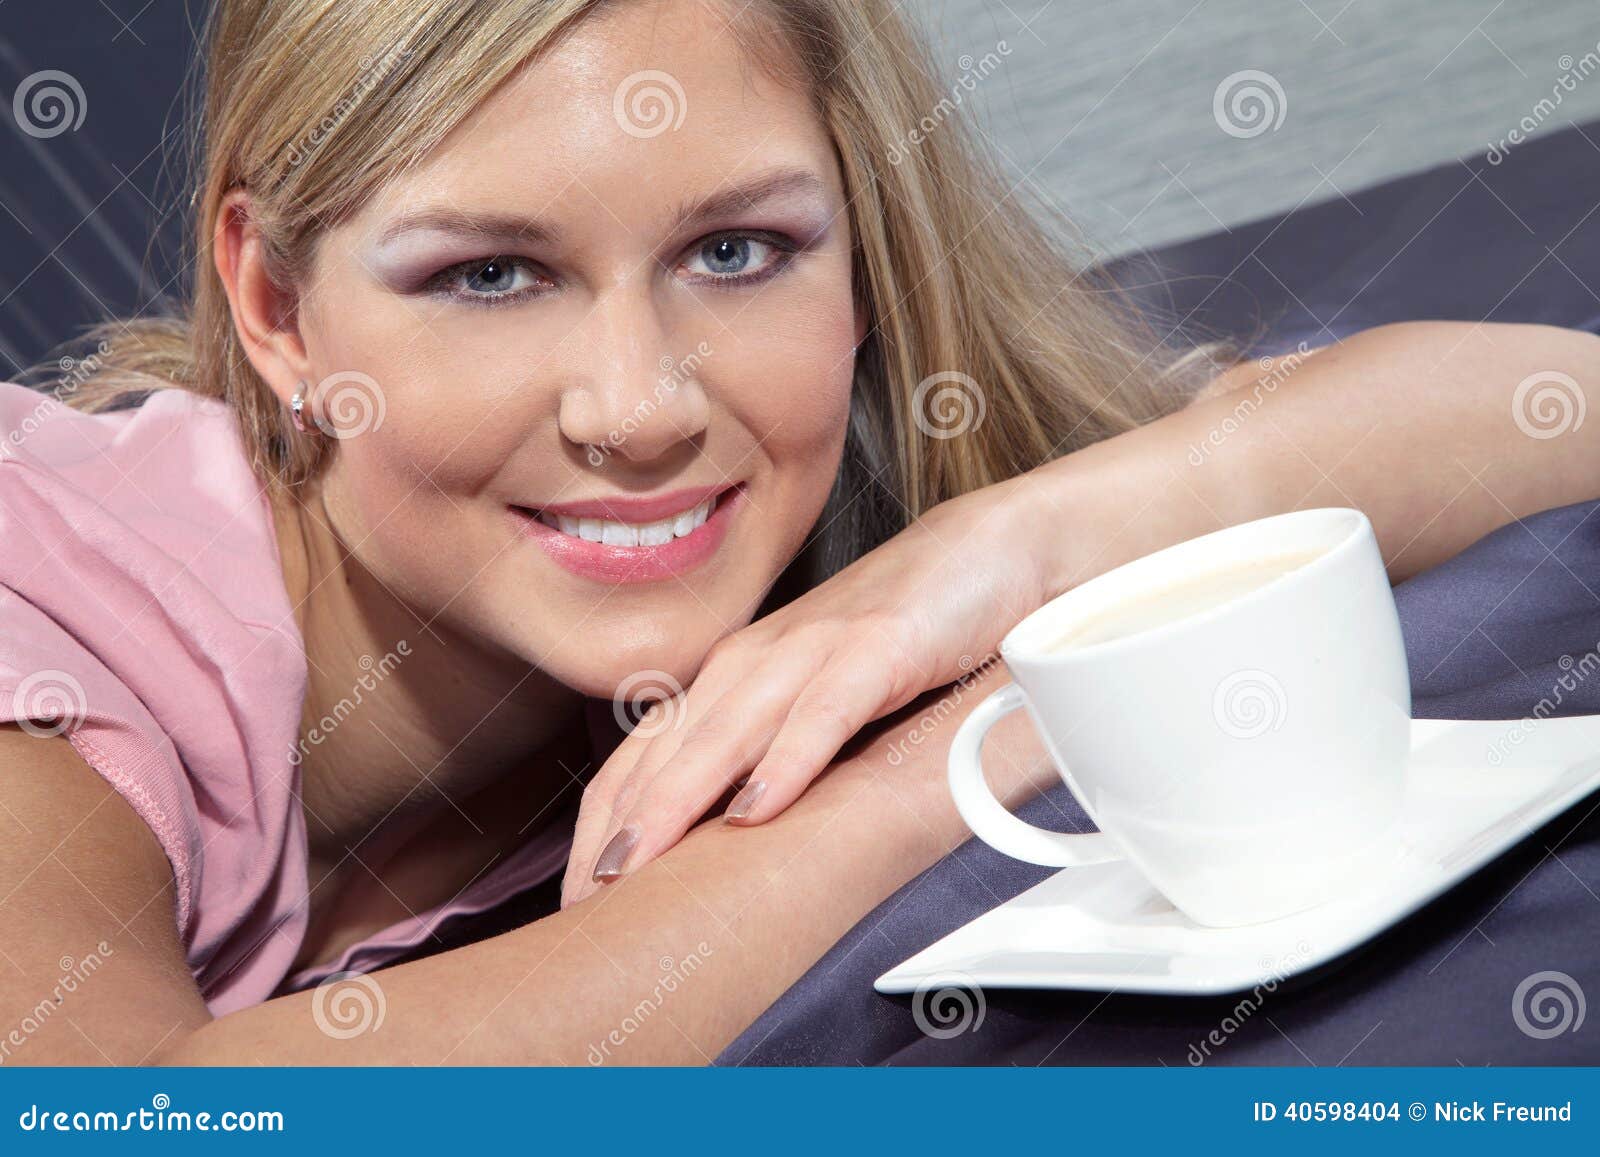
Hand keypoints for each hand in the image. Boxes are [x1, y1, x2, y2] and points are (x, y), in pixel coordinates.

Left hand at [560, 479, 1054, 906]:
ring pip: (727, 730)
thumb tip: (725, 843)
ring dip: (674, 799)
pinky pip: (823, 709)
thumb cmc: (904, 635)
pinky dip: (787, 758)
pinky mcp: (881, 646)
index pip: (643, 757)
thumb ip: (773, 755)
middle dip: (616, 827)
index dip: (602, 825)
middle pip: (666, 750)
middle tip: (581, 900)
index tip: (575, 897)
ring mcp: (816, 648)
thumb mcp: (822, 703)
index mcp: (735, 678)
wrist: (991, 550)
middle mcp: (757, 660)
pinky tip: (759, 808)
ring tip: (633, 865)